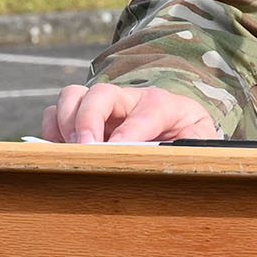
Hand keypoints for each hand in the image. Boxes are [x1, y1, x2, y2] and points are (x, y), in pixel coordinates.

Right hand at [41, 81, 222, 145]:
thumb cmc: (188, 136)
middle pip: (100, 93)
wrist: (178, 124)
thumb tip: (172, 162)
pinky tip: (63, 153)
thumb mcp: (203, 142)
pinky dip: (53, 131)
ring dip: (66, 123)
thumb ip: (193, 149)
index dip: (131, 129)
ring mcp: (102, 105)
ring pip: (72, 96)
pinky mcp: (83, 115)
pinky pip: (56, 112)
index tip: (117, 149)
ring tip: (71, 152)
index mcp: (164, 104)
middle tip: (86, 151)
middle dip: (88, 121)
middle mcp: (128, 99)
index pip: (148, 110)